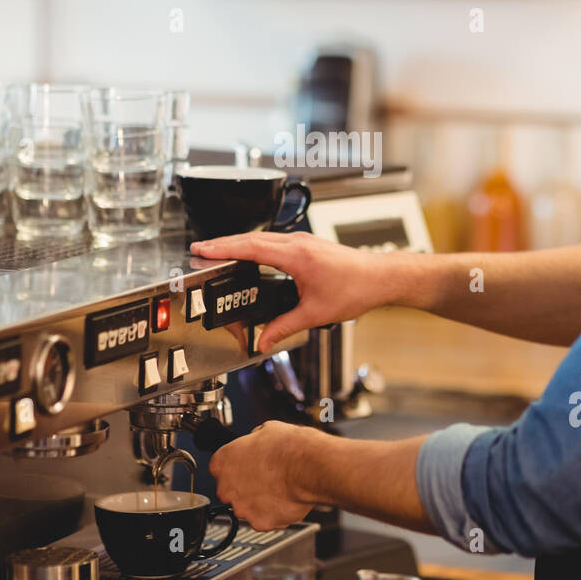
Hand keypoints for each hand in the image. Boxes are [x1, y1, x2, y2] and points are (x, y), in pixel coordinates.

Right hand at [190, 230, 389, 351]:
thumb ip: (284, 327)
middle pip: (251, 239)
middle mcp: (298, 243)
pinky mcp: (307, 245)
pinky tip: (249, 255)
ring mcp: (303, 241)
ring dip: (238, 244)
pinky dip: (255, 246)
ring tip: (217, 253)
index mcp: (296, 256)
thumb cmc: (356, 289)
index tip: (202, 249)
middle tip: (199, 251)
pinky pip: (273, 242)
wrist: (381, 277)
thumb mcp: (315, 313)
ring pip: (262, 239)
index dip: (223, 248)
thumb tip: (263, 340)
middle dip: (223, 244)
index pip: (250, 247)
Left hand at [208, 420, 321, 529]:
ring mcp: (242, 507)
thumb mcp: (265, 430)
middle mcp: (227, 487)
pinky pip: (263, 520)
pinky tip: (284, 500)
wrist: (308, 467)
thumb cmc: (289, 448)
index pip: (218, 468)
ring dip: (258, 502)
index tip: (245, 468)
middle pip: (229, 491)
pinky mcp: (259, 522)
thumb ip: (252, 443)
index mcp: (223, 461)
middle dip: (244, 488)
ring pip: (246, 508)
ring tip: (278, 489)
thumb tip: (256, 444)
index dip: (235, 468)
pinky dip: (273, 514)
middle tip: (264, 479)